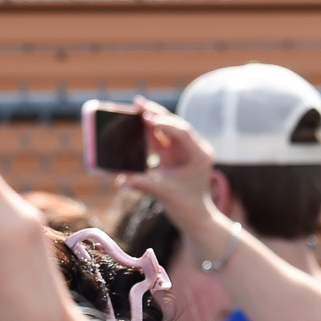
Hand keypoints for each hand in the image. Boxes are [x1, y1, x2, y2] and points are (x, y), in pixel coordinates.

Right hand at [119, 102, 217, 229]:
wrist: (196, 218)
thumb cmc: (186, 206)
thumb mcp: (164, 194)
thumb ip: (143, 184)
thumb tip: (121, 181)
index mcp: (199, 155)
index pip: (182, 133)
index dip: (165, 124)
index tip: (148, 119)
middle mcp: (195, 149)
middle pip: (175, 125)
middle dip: (156, 114)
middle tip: (138, 103)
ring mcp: (186, 151)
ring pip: (168, 129)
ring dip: (152, 119)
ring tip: (136, 107)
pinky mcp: (176, 155)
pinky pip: (162, 139)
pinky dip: (149, 132)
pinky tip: (137, 123)